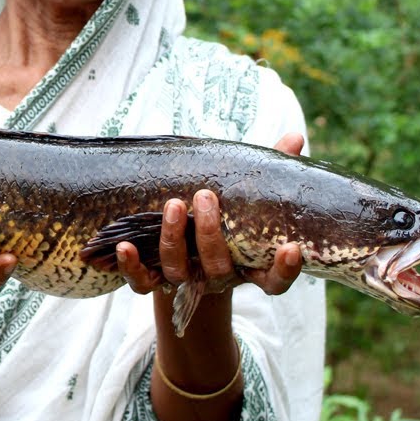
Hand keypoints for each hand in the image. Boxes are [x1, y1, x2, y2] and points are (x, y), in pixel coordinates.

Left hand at [115, 133, 305, 296]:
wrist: (186, 253)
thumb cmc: (225, 216)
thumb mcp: (247, 196)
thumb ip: (269, 173)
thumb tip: (295, 137)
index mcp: (247, 265)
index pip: (274, 279)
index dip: (285, 269)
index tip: (292, 248)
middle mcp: (217, 277)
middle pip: (218, 268)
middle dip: (210, 234)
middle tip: (205, 196)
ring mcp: (185, 281)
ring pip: (178, 270)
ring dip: (173, 239)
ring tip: (172, 205)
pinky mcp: (153, 282)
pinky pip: (141, 283)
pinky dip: (131, 266)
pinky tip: (124, 245)